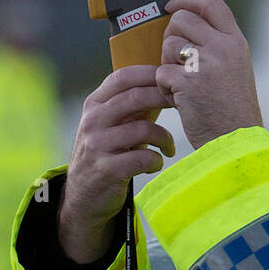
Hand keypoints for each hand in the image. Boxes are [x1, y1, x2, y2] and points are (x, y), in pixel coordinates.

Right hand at [59, 65, 173, 263]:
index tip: (174, 79)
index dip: (151, 74)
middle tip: (184, 107)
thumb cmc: (108, 153)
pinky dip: (156, 160)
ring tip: (169, 147)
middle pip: (135, 97)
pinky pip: (143, 158)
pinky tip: (155, 164)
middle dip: (164, 99)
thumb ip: (134, 105)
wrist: (84, 195)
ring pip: (143, 129)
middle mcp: (93, 121)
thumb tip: (167, 81)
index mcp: (95, 104)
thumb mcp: (114, 124)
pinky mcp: (106, 170)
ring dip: (165, 138)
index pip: (123, 77)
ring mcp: (97, 145)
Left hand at [156, 0, 263, 150]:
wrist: (236, 141)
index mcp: (236, 42)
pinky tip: (182, 101)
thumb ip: (217, 45)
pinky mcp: (188, 82)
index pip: (210, 2)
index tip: (172, 5)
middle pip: (181, 20)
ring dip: (167, 65)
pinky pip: (161, 72)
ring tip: (183, 85)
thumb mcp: (236, 68)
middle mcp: (223, 47)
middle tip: (177, 61)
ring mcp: (205, 64)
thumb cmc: (232, 110)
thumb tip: (184, 27)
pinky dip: (166, 88)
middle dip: (171, 38)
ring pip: (168, 45)